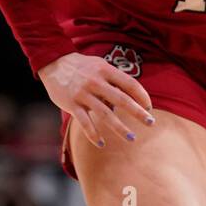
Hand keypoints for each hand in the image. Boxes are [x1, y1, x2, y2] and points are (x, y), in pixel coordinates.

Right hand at [38, 52, 155, 147]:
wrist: (54, 62)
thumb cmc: (82, 66)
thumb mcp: (100, 66)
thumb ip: (114, 80)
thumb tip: (126, 100)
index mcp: (106, 70)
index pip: (130, 84)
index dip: (142, 96)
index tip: (149, 107)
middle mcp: (96, 82)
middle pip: (121, 99)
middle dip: (138, 112)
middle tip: (151, 123)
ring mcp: (83, 93)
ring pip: (105, 113)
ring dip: (119, 127)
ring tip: (131, 138)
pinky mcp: (71, 104)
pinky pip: (84, 122)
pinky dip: (93, 134)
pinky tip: (101, 143)